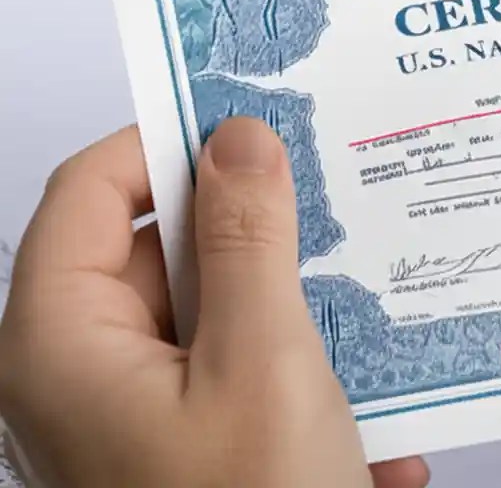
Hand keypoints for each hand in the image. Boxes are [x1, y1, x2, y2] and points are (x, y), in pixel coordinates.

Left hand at [0, 118, 429, 486]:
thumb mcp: (264, 360)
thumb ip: (247, 238)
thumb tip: (238, 136)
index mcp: (59, 344)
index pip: (90, 189)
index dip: (168, 142)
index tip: (253, 118)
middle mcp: (76, 377)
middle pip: (152, 252)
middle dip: (251, 235)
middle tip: (332, 213)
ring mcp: (127, 421)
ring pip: (206, 317)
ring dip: (291, 317)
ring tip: (364, 325)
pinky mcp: (177, 453)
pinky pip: (234, 382)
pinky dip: (299, 387)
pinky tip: (371, 438)